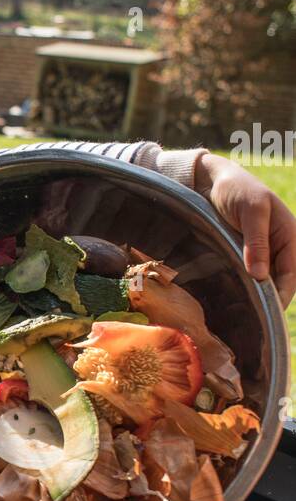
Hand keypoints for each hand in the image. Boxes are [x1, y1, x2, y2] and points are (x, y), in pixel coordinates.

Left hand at [195, 152, 295, 306]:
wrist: (212, 179)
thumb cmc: (237, 189)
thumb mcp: (252, 211)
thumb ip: (257, 242)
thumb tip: (261, 276)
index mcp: (290, 236)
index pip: (291, 274)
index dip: (281, 295)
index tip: (267, 314)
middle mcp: (279, 247)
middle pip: (279, 282)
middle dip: (268, 300)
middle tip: (251, 321)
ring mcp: (262, 252)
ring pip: (264, 281)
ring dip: (255, 296)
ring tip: (241, 315)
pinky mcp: (245, 254)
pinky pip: (249, 275)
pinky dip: (244, 287)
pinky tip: (232, 299)